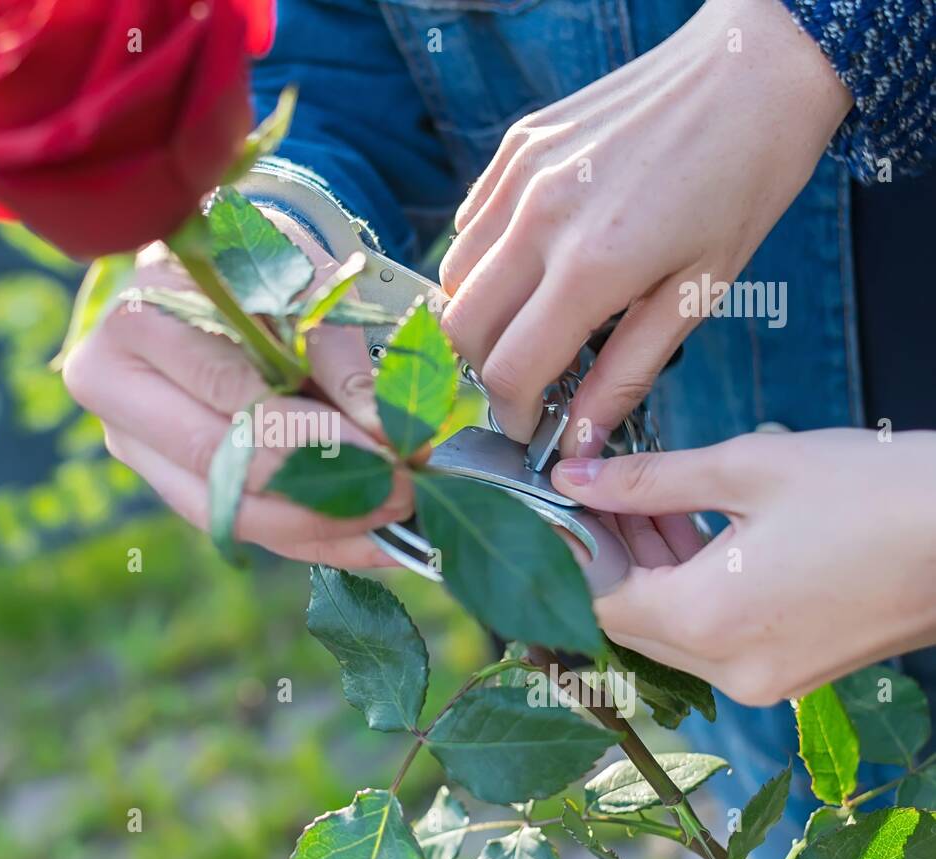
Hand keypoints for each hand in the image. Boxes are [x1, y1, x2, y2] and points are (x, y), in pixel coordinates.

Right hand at [63, 214, 408, 567]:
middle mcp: (115, 387)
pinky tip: (362, 542)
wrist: (210, 272)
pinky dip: (303, 537)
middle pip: (217, 466)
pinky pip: (234, 523)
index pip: (229, 394)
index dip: (312, 436)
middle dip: (318, 495)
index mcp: (138, 319)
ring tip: (390, 532)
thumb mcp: (302, 281)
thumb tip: (386, 435)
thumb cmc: (255, 263)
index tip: (389, 459)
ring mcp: (131, 440)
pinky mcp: (161, 476)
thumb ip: (339, 355)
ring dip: (316, 529)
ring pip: (223, 512)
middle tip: (399, 498)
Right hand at [438, 0, 851, 456]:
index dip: (512, 413)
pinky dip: (485, 259)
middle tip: (529, 380)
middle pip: (462, 328)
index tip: (530, 427)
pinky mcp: (517, 145)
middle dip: (486, 371)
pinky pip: (469, 223)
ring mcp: (520, 175)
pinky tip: (533, 262)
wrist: (752, 67)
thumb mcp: (697, 293)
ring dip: (481, 315)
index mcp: (592, 265)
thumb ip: (626, 373)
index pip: (508, 369)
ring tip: (534, 319)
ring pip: (455, 277)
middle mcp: (540, 218)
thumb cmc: (742, 181)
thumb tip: (580, 442)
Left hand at [551, 429, 935, 705]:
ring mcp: (765, 677)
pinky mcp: (793, 668)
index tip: (556, 501)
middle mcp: (730, 668)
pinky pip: (715, 632)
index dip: (568, 548)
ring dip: (650, 568)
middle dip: (607, 555)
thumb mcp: (746, 470)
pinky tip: (693, 526)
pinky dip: (693, 585)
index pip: (595, 600)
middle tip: (598, 490)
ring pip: (671, 626)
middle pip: (629, 619)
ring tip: (647, 496)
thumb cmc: (876, 494)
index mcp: (709, 621)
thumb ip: (647, 481)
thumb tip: (575, 479)